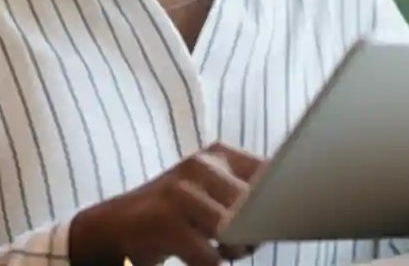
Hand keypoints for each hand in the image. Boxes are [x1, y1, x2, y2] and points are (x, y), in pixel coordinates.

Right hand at [69, 142, 263, 265]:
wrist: (118, 226)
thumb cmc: (180, 213)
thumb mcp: (214, 191)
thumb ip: (249, 195)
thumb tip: (289, 215)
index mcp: (220, 154)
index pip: (271, 173)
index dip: (280, 202)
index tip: (279, 219)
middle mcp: (201, 165)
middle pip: (256, 204)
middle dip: (256, 232)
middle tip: (244, 243)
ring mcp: (180, 191)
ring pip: (234, 231)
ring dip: (234, 250)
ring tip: (220, 250)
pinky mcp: (165, 222)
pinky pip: (210, 257)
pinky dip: (211, 265)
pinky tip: (198, 258)